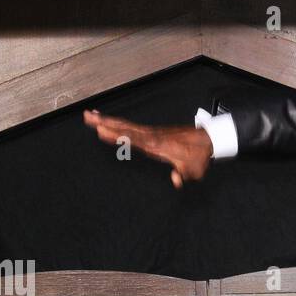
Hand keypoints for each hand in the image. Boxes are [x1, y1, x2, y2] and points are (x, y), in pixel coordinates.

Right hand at [83, 109, 212, 188]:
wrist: (207, 140)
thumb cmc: (198, 156)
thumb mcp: (193, 171)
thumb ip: (183, 176)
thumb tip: (175, 180)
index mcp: (158, 145)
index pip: (134, 139)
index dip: (118, 135)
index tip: (102, 130)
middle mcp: (152, 136)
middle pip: (125, 127)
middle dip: (106, 122)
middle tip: (88, 117)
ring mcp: (152, 132)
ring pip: (126, 125)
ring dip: (108, 120)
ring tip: (91, 115)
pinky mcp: (153, 132)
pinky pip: (132, 126)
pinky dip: (119, 123)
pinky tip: (110, 122)